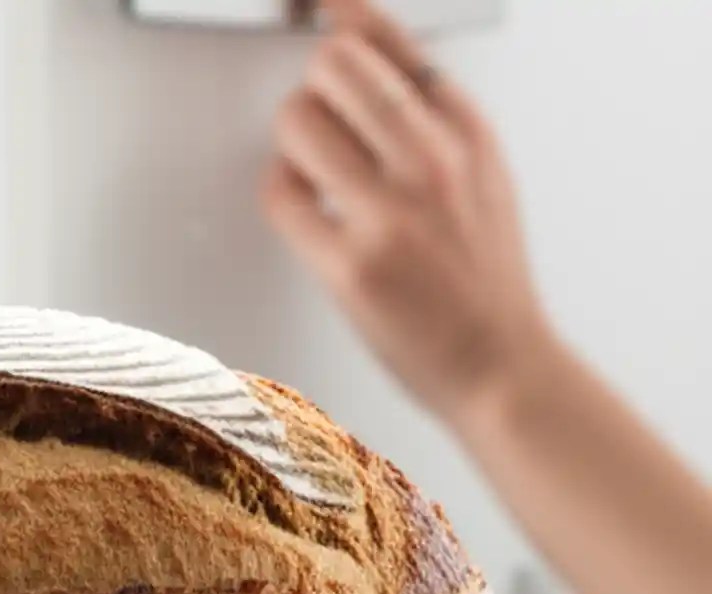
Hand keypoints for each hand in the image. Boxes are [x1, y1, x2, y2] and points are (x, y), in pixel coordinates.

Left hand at [262, 0, 550, 421]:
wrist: (503, 367)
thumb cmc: (486, 282)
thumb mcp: (484, 180)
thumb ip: (433, 122)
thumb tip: (370, 65)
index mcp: (468, 135)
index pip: (394, 41)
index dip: (347, 15)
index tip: (322, 5)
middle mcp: (433, 163)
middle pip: (335, 65)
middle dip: (314, 86)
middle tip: (320, 118)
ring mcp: (392, 214)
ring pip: (299, 119)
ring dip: (291, 138)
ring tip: (314, 168)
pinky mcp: (350, 266)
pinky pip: (281, 193)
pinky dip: (282, 191)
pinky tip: (306, 207)